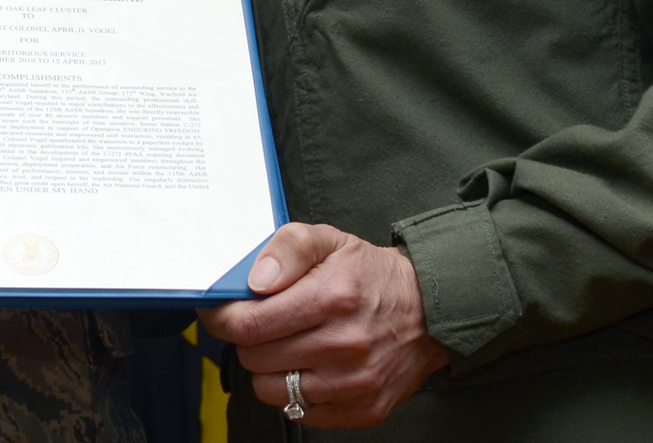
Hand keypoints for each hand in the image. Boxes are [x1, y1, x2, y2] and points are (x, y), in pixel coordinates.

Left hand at [200, 223, 449, 428]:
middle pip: (254, 358)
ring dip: (269, 368)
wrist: (431, 312)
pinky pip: (300, 411)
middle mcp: (342, 344)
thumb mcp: (331, 240)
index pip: (249, 324)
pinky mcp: (363, 409)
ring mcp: (353, 382)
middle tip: (263, 324)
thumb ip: (287, 248)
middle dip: (249, 339)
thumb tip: (256, 280)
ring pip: (270, 390)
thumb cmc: (374, 277)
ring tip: (288, 345)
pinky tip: (310, 367)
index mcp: (330, 297)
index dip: (222, 319)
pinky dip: (295, 391)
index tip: (220, 312)